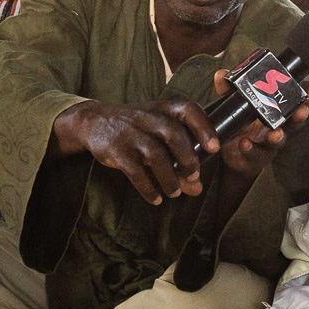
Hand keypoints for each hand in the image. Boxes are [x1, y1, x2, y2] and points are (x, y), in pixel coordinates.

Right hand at [50, 100, 216, 204]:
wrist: (94, 121)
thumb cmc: (136, 129)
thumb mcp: (157, 136)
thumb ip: (179, 160)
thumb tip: (198, 188)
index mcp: (163, 109)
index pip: (188, 110)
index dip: (204, 128)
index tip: (214, 148)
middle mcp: (148, 117)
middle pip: (174, 134)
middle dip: (188, 158)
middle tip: (193, 177)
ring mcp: (130, 132)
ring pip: (155, 154)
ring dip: (169, 178)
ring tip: (174, 192)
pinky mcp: (115, 149)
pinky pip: (134, 171)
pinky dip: (148, 188)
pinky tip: (156, 199)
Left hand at [208, 69, 308, 179]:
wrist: (231, 155)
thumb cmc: (241, 127)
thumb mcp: (235, 108)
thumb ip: (229, 91)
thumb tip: (221, 74)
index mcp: (275, 114)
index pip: (292, 105)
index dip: (304, 100)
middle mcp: (276, 129)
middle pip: (293, 124)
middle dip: (299, 117)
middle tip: (301, 111)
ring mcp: (267, 145)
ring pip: (277, 142)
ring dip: (278, 136)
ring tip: (276, 133)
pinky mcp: (255, 159)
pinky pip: (255, 155)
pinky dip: (250, 149)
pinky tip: (245, 144)